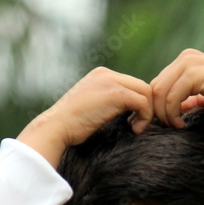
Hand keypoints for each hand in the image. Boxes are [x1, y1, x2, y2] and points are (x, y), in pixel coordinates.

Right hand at [17, 67, 153, 166]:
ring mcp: (111, 81)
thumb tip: (127, 114)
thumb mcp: (91, 108)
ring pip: (146, 92)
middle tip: (136, 126)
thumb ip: (107, 104)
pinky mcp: (116, 93)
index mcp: (101, 75)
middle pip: (142, 86)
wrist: (56, 127)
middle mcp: (107, 74)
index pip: (132, 84)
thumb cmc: (70, 127)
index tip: (131, 122)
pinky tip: (134, 130)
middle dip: (145, 108)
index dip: (137, 104)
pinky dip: (145, 117)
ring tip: (135, 129)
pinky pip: (143, 102)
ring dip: (147, 113)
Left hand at [148, 48, 203, 141]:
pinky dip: (172, 114)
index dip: (155, 106)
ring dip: (164, 115)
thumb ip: (183, 98)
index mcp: (185, 60)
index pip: (157, 84)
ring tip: (176, 126)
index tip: (163, 124)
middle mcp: (186, 57)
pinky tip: (182, 124)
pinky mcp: (195, 74)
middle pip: (155, 88)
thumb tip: (162, 110)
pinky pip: (172, 97)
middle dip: (157, 111)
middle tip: (167, 128)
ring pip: (161, 93)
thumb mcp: (200, 97)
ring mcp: (190, 63)